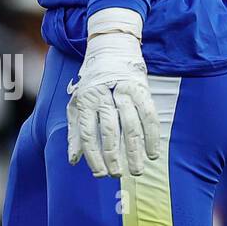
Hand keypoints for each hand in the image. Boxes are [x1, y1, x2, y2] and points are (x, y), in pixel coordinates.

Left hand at [67, 8, 160, 177]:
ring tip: (136, 170)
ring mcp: (123, 91)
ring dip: (134, 151)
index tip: (99, 174)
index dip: (92, 155)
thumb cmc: (91, 84)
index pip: (86, 132)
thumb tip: (73, 160)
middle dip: (113, 155)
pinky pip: (149, 116)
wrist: (110, 50)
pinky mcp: (141, 89)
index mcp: (84, 99)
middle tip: (118, 175)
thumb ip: (75, 132)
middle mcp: (102, 95)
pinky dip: (152, 136)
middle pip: (109, 130)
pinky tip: (152, 153)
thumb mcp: (77, 104)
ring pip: (130, 126)